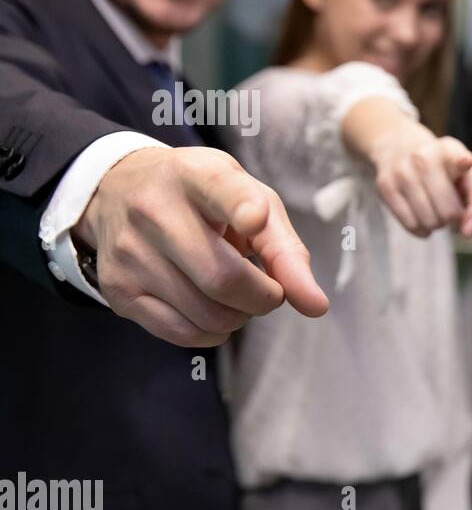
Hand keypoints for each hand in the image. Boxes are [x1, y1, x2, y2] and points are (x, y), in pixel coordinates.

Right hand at [75, 146, 328, 347]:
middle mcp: (154, 210)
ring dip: (240, 316)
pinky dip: (214, 332)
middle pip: (223, 278)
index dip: (242, 207)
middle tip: (270, 290)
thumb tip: (316, 306)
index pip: (221, 190)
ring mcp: (129, 252)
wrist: (119, 192)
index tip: (255, 218)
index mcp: (195, 176)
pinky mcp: (117, 289)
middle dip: (265, 297)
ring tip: (238, 295)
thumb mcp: (251, 200)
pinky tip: (213, 309)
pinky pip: (182, 333)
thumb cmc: (203, 199)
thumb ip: (287, 250)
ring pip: (206, 313)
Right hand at [365, 121, 471, 236]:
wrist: (400, 147)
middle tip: (451, 209)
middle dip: (454, 219)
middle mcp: (425, 156)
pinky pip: (411, 225)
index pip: (459, 159)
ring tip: (435, 208)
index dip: (463, 163)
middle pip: (450, 212)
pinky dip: (422, 229)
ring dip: (438, 224)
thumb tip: (467, 231)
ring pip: (430, 222)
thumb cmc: (448, 173)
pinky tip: (422, 215)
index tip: (466, 162)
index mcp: (452, 150)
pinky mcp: (386, 186)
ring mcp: (403, 170)